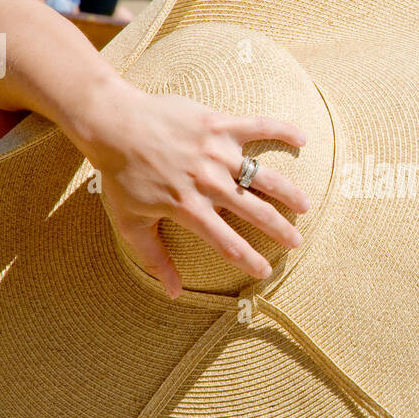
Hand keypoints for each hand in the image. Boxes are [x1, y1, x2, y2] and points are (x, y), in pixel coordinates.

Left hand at [79, 82, 309, 294]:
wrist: (113, 123)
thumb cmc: (119, 175)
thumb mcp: (131, 223)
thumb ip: (155, 259)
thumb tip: (174, 293)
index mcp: (189, 208)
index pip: (228, 243)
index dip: (250, 261)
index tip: (266, 271)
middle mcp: (208, 183)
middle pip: (255, 212)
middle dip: (280, 230)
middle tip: (296, 242)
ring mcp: (216, 152)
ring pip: (264, 175)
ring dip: (288, 192)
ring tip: (304, 205)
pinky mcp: (218, 124)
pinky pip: (258, 126)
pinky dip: (283, 131)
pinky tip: (303, 141)